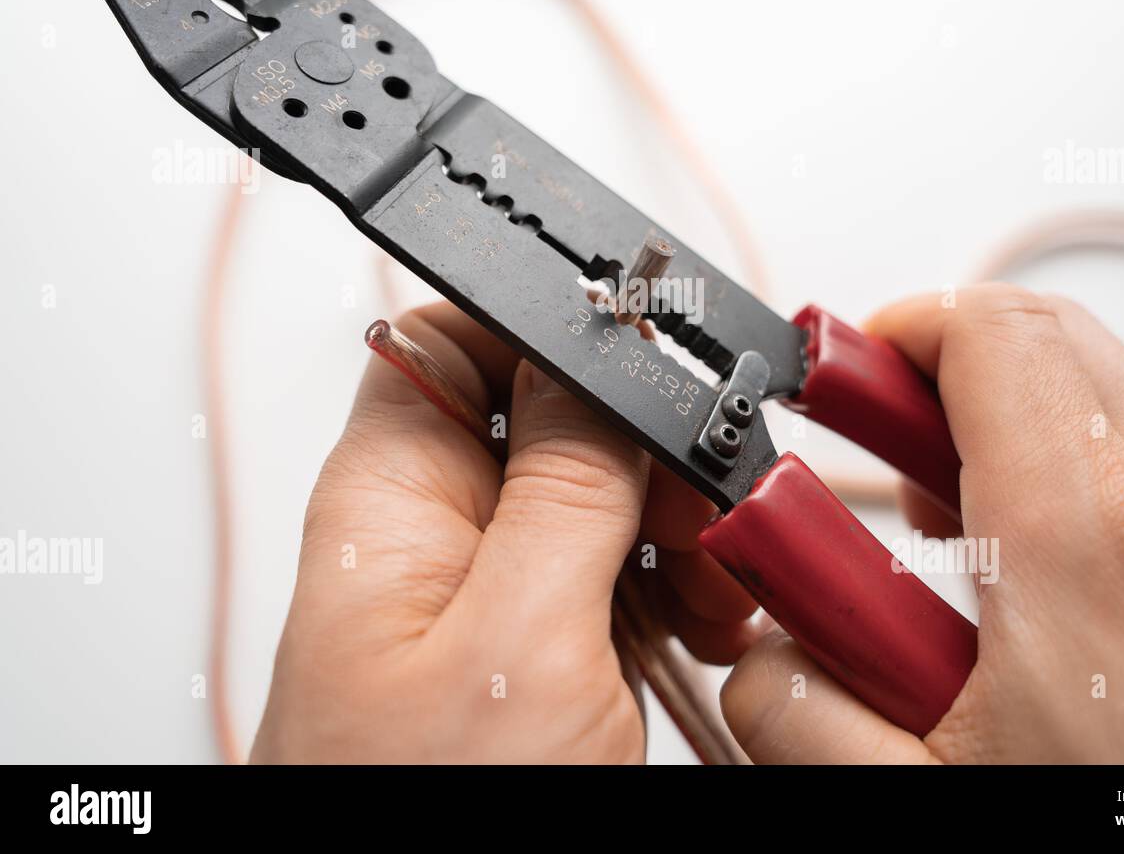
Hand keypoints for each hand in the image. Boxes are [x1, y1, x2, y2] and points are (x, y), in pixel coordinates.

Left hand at [250, 302, 755, 762]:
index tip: (645, 366)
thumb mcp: (520, 637)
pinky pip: (604, 575)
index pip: (455, 341)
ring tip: (712, 585)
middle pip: (545, 417)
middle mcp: (433, 534)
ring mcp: (483, 594)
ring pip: (591, 497)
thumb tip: (592, 354)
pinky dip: (667, 585)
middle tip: (698, 509)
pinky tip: (699, 620)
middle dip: (641, 449)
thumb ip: (561, 485)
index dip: (550, 333)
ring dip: (669, 524)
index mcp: (395, 499)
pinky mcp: (529, 647)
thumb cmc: (429, 813)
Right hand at [720, 284, 1123, 763]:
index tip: (842, 382)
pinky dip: (1079, 479)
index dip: (896, 333)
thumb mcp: (923, 804)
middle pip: (1051, 340)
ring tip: (949, 523)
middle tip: (879, 443)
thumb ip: (798, 710)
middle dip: (943, 370)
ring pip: (1108, 400)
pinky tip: (1037, 577)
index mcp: (1093, 548)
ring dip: (1011, 426)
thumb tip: (765, 651)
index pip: (991, 332)